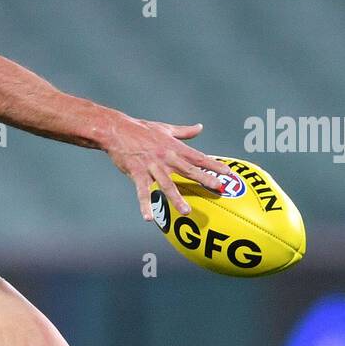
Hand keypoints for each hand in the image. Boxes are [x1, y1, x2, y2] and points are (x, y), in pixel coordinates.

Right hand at [103, 116, 239, 220]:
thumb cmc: (141, 129)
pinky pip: (142, 192)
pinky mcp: (137, 173)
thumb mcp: (165, 128)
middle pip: (188, 170)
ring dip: (177, 198)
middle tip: (218, 189)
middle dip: (204, 179)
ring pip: (167, 184)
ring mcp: (152, 166)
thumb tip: (200, 127)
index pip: (198, 157)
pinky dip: (145, 205)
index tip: (229, 173)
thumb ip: (184, 132)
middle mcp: (166, 157)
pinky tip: (149, 218)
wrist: (116, 130)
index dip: (214, 165)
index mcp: (174, 147)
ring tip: (187, 212)